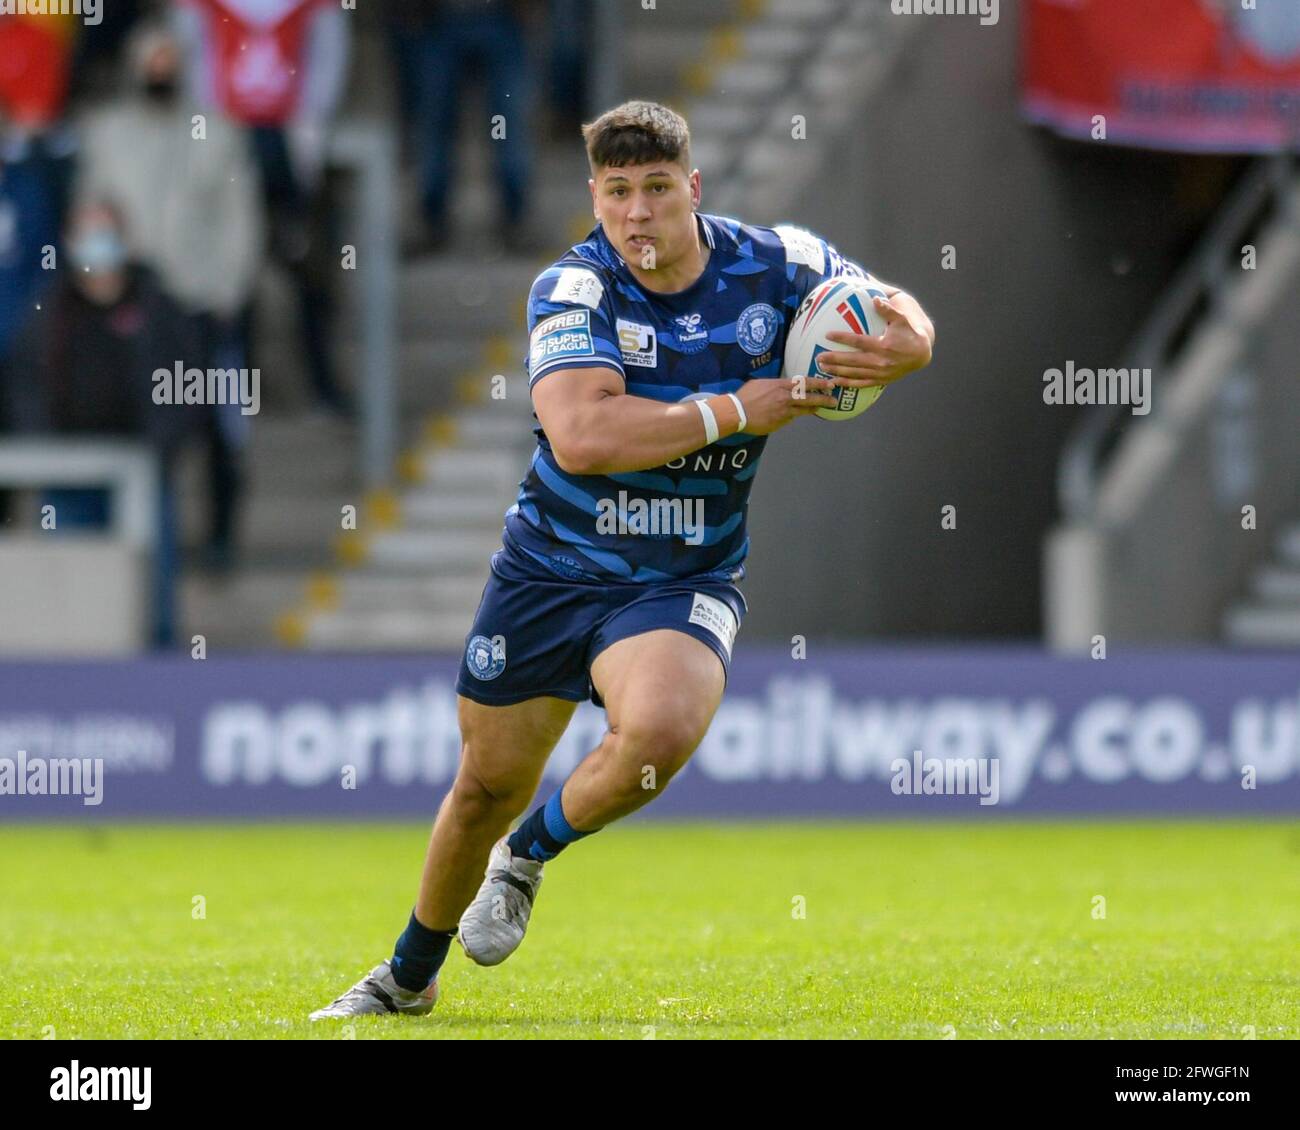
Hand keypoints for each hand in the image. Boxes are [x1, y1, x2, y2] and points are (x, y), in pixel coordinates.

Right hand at [735, 376, 838, 434]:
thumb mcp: (761, 384)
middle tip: (834, 400)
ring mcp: (784, 411)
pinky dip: (793, 416)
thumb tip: (783, 386)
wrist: (736, 413)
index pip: (805, 383)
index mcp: (781, 386)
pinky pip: (790, 419)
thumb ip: (775, 385)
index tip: (829, 384)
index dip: (819, 383)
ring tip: (821, 408)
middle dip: (824, 399)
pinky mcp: (780, 423)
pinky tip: (792, 415)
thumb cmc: (746, 396)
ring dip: (813, 409)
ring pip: (803, 410)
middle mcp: (785, 398)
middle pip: (810, 398)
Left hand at [816, 293, 933, 388]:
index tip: (828, 335)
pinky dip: (848, 383)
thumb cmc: (909, 333)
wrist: (921, 354)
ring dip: (837, 371)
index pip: (858, 341)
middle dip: (834, 359)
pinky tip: (835, 382)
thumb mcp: (901, 319)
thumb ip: (888, 310)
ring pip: (854, 373)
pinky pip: (861, 383)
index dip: (842, 338)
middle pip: (852, 360)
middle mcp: (880, 361)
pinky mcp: (880, 380)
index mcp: (883, 345)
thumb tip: (875, 298)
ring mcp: (879, 373)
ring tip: (822, 368)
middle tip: (819, 357)